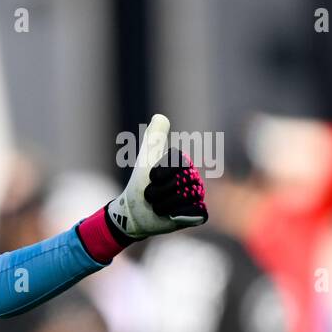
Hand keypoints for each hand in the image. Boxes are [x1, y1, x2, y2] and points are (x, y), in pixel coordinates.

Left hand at [106, 113, 208, 239]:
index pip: (176, 164)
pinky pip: (197, 212)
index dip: (159, 173)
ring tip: (158, 206)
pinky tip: (171, 215)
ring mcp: (197, 196)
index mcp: (184, 164)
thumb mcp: (145, 159)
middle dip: (157, 192)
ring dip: (163, 205)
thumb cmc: (139, 184)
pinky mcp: (197, 214)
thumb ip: (153, 138)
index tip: (151, 177)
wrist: (134, 212)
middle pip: (179, 183)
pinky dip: (179, 214)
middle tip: (151, 195)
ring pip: (184, 199)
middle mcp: (194, 178)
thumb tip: (160, 116)